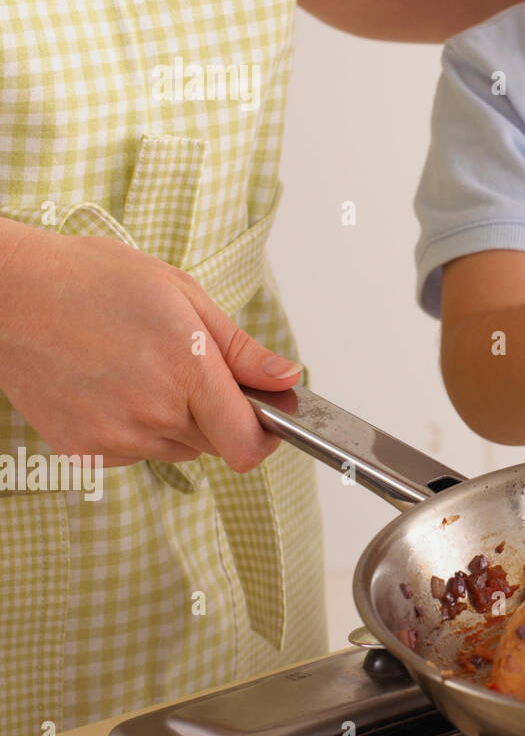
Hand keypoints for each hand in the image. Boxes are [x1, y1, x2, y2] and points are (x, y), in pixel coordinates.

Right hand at [0, 222, 302, 471]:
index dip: (267, 436)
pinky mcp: (81, 452)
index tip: (269, 419)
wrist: (10, 295)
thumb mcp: (183, 295)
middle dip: (220, 416)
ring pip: (176, 450)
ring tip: (145, 370)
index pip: (247, 444)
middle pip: (216, 445)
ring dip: (178, 423)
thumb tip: (286, 378)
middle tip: (194, 371)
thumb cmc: (92, 281)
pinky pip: (134, 454)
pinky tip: (115, 387)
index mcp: (186, 372)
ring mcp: (113, 438)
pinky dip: (137, 431)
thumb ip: (241, 349)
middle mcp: (151, 414)